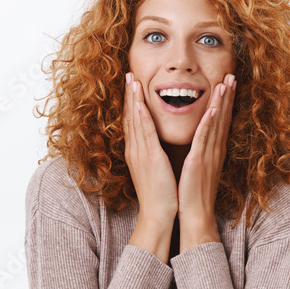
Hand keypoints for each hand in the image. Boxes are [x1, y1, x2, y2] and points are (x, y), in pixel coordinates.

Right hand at [123, 72, 177, 223]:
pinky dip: (142, 117)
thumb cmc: (160, 194)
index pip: (133, 122)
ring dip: (134, 99)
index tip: (132, 85)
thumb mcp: (154, 169)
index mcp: (137, 152)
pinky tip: (140, 103)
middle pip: (130, 117)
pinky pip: (145, 134)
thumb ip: (152, 154)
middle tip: (129, 75)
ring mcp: (140, 153)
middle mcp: (135, 150)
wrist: (158, 213)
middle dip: (130, 95)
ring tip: (133, 80)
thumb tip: (155, 146)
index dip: (132, 102)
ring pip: (135, 121)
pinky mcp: (149, 158)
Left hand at [177, 73, 235, 223]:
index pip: (221, 122)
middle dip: (228, 96)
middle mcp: (214, 150)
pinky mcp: (199, 161)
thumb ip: (200, 153)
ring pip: (216, 123)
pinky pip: (205, 138)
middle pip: (223, 118)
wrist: (194, 214)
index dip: (225, 102)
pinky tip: (213, 109)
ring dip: (222, 102)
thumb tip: (199, 144)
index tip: (228, 84)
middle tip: (232, 75)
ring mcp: (208, 155)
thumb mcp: (198, 168)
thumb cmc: (193, 193)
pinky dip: (209, 123)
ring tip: (226, 82)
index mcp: (213, 151)